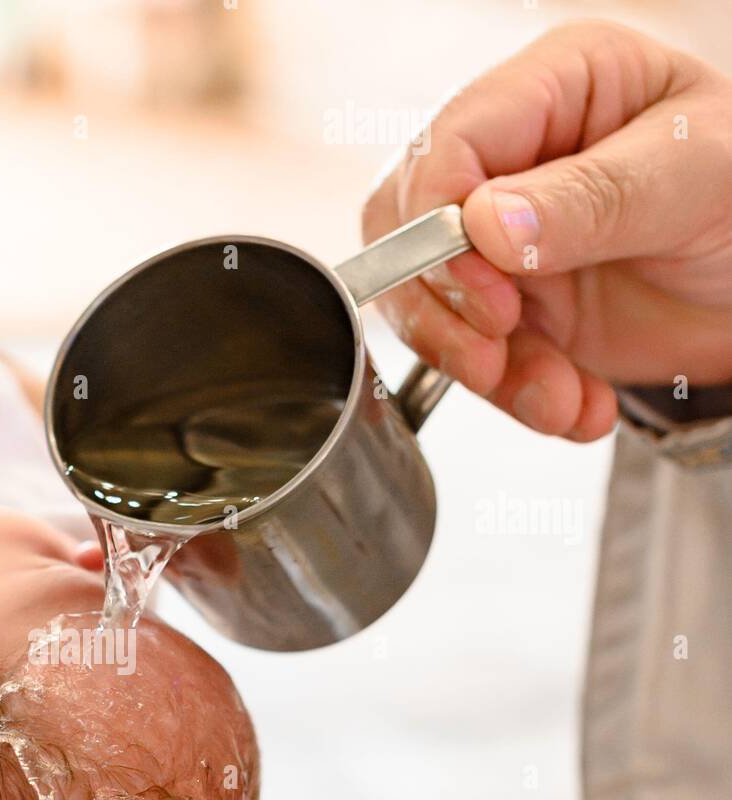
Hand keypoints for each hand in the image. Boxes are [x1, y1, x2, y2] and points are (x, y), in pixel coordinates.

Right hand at [363, 21, 731, 439]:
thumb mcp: (695, 177)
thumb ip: (592, 197)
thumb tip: (483, 223)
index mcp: (553, 90)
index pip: (448, 147)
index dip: (441, 228)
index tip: (488, 293)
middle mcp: (512, 164)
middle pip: (407, 233)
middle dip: (442, 311)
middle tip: (494, 353)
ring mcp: (503, 244)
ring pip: (430, 310)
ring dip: (482, 372)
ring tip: (554, 397)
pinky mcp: (511, 313)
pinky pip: (473, 362)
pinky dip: (515, 399)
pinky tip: (576, 406)